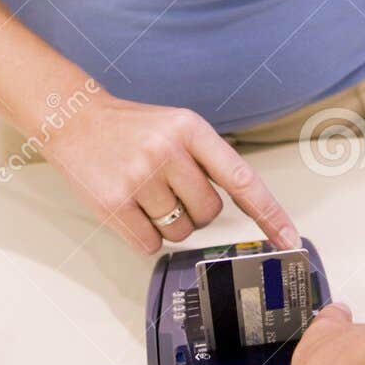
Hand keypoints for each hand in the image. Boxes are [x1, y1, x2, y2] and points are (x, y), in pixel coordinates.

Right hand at [41, 93, 299, 253]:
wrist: (75, 120)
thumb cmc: (132, 128)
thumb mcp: (176, 126)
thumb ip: (208, 158)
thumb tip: (244, 204)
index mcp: (190, 128)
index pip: (240, 177)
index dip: (269, 212)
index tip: (289, 238)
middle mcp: (168, 150)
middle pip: (210, 213)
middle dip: (195, 210)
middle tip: (169, 188)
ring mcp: (140, 177)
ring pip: (181, 232)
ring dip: (169, 223)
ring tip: (146, 194)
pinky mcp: (114, 203)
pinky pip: (150, 244)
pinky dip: (145, 236)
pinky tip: (130, 209)